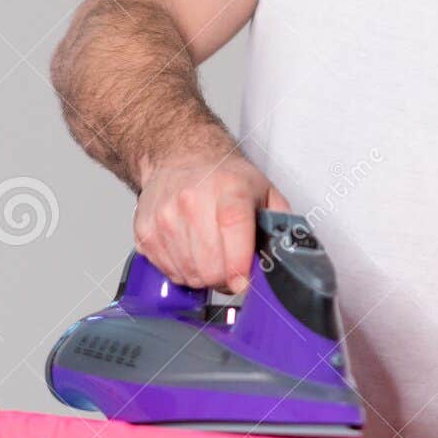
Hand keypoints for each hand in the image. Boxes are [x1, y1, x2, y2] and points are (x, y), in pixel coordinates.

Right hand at [133, 151, 289, 293]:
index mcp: (229, 189)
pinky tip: (189, 252)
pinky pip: (168, 271)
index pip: (232, 232)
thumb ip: (281, 224)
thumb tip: (292, 259)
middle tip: (230, 269)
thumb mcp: (263, 190)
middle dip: (224, 278)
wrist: (179, 156)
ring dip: (203, 276)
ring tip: (210, 256)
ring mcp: (165, 217)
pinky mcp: (145, 231)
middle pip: (209, 266)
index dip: (239, 267)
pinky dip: (182, 271)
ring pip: (189, 274)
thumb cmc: (223, 177)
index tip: (244, 281)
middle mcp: (192, 201)